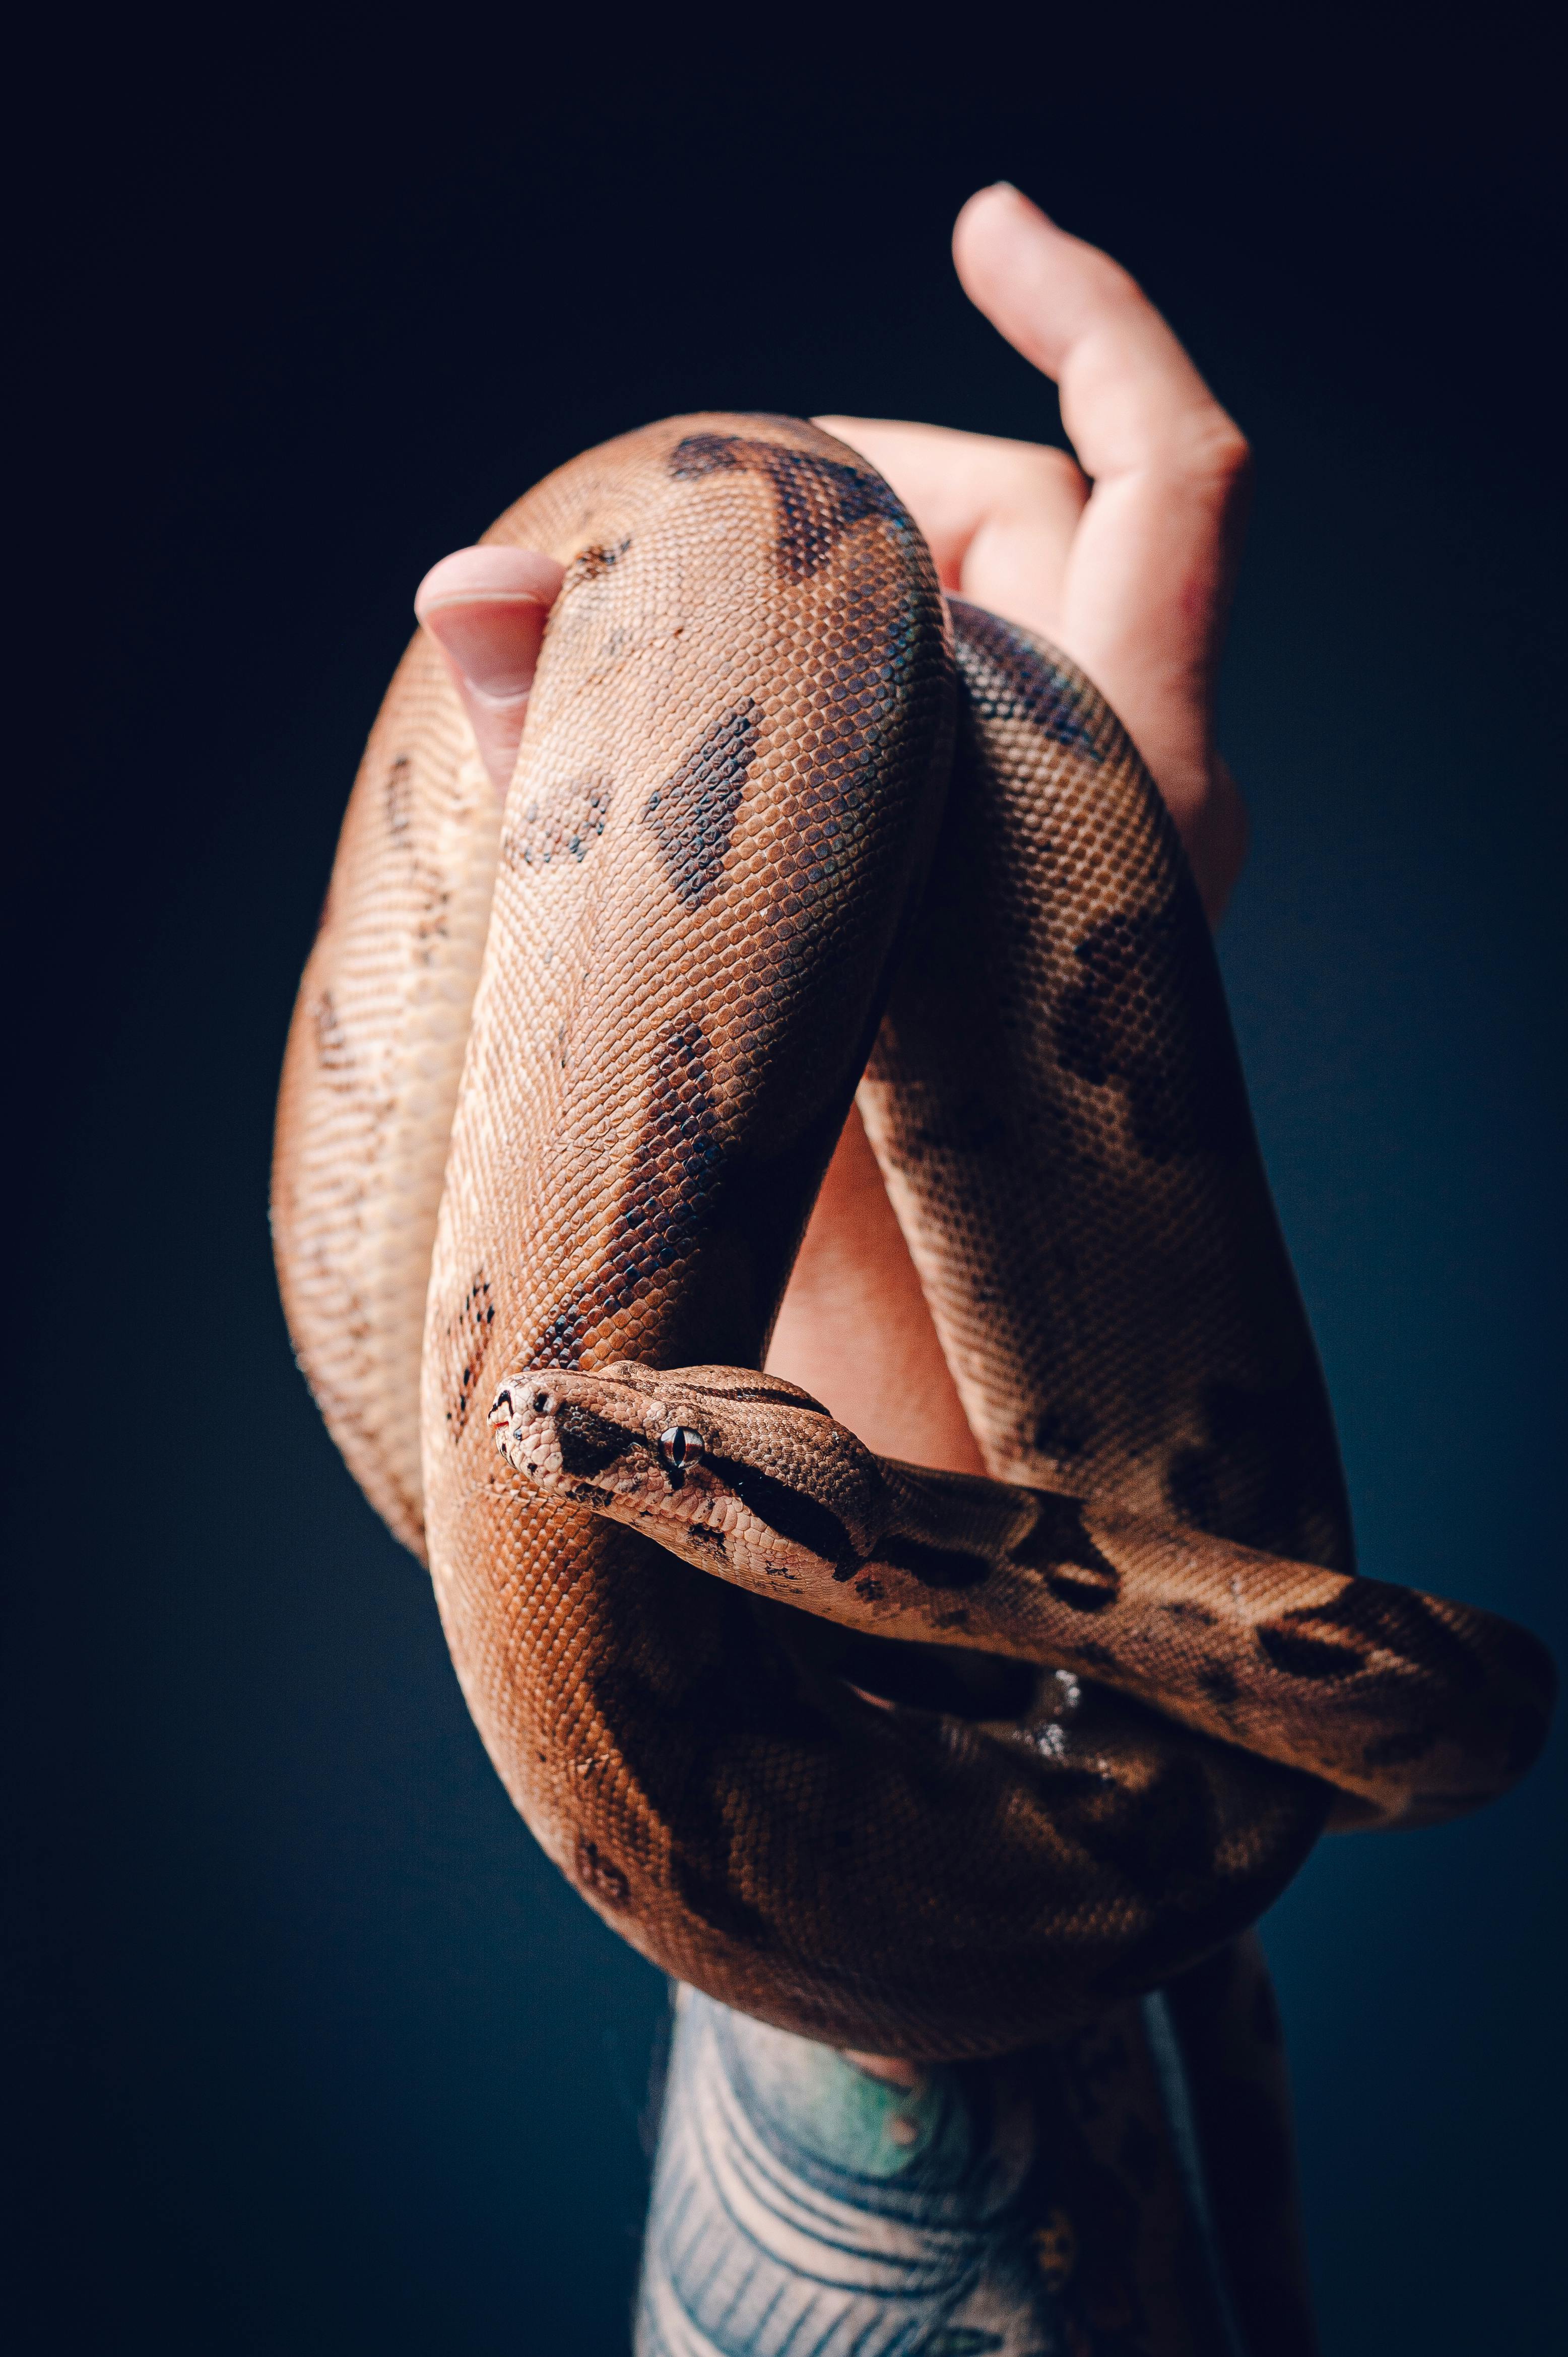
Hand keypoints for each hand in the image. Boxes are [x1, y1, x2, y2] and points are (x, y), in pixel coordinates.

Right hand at [414, 186, 1254, 1471]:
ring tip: (694, 621)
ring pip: (989, 607)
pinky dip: (866, 660)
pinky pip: (969, 694)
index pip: (1167, 469)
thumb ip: (605, 757)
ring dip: (850, 576)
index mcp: (1129, 781)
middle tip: (689, 528)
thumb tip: (462, 590)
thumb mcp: (741, 954)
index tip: (980, 219)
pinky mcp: (1039, 873)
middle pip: (1036, 514)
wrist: (935, 1379)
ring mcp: (1096, 829)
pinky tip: (754, 700)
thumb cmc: (870, 1213)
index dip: (1091, 312)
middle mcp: (1142, 785)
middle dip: (865, 477)